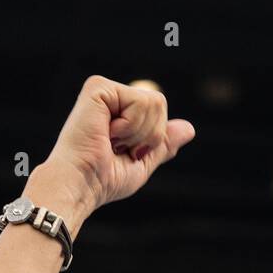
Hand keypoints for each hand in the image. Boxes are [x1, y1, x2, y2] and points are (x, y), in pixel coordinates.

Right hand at [33, 75, 195, 232]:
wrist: (82, 184)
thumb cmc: (104, 180)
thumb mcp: (143, 163)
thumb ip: (163, 144)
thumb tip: (189, 128)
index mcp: (119, 112)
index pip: (159, 112)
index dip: (153, 139)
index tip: (128, 154)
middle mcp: (111, 97)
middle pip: (160, 103)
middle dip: (150, 135)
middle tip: (119, 148)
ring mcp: (104, 90)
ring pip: (154, 102)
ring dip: (139, 133)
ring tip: (111, 142)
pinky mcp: (98, 88)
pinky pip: (140, 101)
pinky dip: (131, 126)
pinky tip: (107, 134)